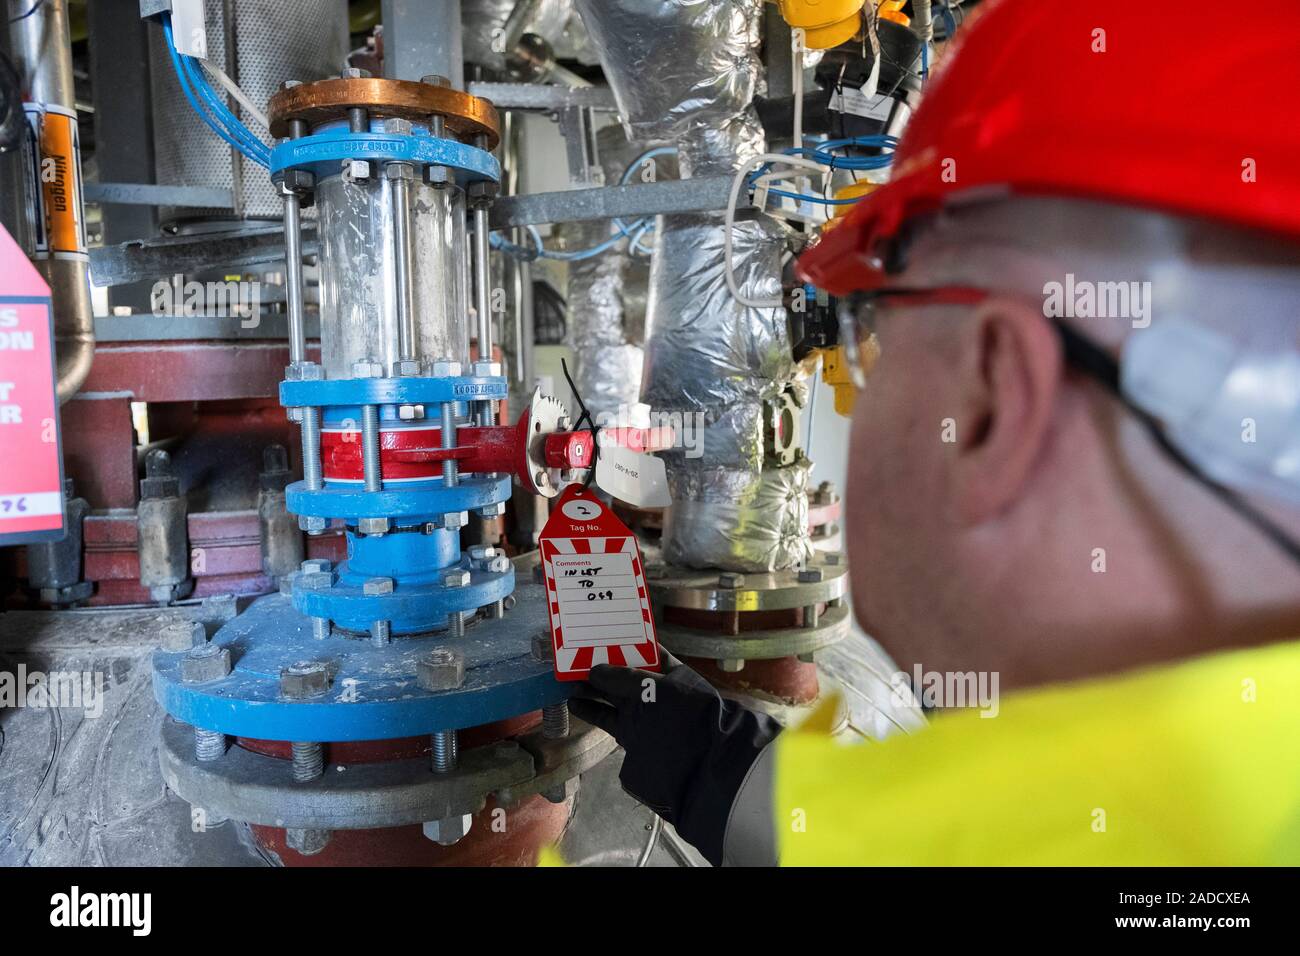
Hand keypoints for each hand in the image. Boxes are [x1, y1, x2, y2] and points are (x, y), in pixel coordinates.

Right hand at [570, 657, 780, 865]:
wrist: (698, 764)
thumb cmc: (680, 713)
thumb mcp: (653, 688)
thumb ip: (623, 678)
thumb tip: (593, 670)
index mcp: (669, 672)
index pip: (646, 650)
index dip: (624, 641)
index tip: (600, 633)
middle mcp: (655, 690)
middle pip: (624, 672)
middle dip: (601, 664)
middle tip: (572, 656)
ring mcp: (643, 714)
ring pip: (612, 695)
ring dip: (591, 687)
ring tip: (566, 678)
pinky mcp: (631, 735)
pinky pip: (608, 718)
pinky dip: (591, 710)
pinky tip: (573, 702)